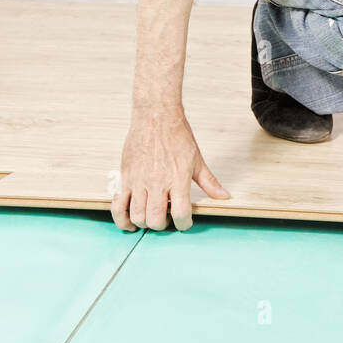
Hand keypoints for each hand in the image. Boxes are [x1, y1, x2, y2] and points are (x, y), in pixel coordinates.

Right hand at [111, 110, 230, 232]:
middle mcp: (157, 183)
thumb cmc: (177, 136)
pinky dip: (121, 218)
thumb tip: (224, 196)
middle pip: (155, 220)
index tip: (184, 222)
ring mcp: (138, 181)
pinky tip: (128, 220)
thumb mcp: (197, 159)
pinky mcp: (125, 177)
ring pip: (137, 216)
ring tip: (149, 217)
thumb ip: (209, 182)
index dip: (184, 224)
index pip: (180, 214)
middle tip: (166, 218)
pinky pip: (118, 205)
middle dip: (162, 225)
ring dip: (143, 223)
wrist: (156, 117)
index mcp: (177, 180)